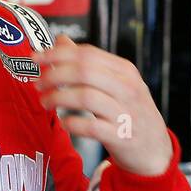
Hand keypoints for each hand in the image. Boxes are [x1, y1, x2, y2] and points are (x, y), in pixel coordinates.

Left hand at [32, 36, 173, 176]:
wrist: (155, 150)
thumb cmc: (131, 113)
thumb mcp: (117, 83)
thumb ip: (90, 62)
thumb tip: (61, 41)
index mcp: (125, 71)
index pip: (87, 53)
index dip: (57, 54)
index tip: (36, 57)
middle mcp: (127, 88)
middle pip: (84, 71)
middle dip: (54, 74)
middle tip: (38, 82)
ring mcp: (125, 113)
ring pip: (85, 97)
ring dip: (58, 98)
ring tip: (45, 102)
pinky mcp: (121, 137)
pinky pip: (91, 127)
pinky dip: (73, 124)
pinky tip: (65, 123)